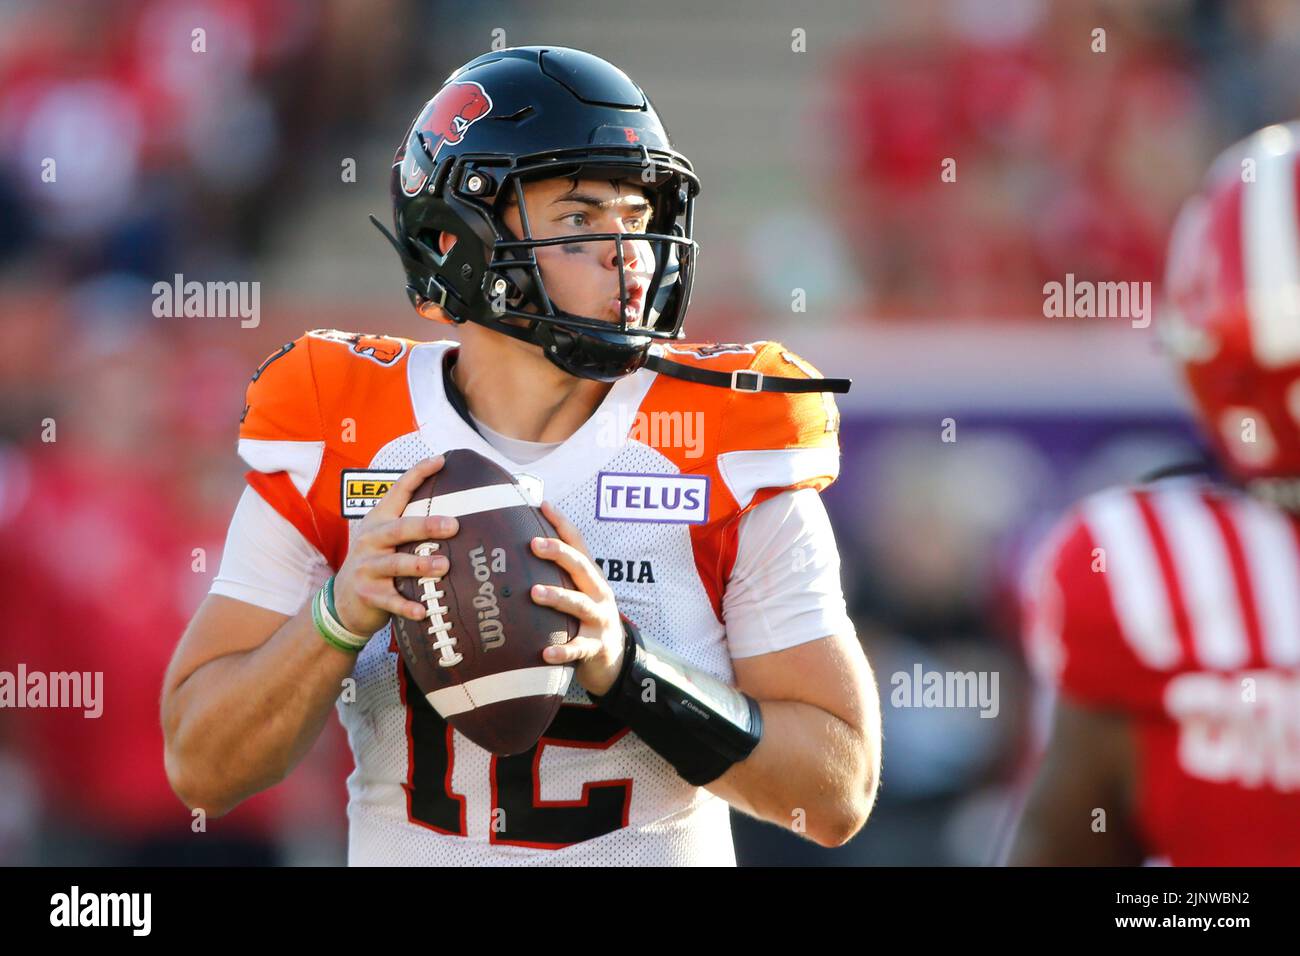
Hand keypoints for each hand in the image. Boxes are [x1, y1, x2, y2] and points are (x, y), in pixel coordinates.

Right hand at [332, 455, 458, 637]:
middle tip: (453, 525)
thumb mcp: (385, 539)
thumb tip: (455, 510)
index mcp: (379, 521)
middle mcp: (371, 540)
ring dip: (420, 565)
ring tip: (443, 566)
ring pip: (396, 564)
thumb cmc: (375, 563)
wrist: (343, 601)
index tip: (441, 460)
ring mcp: (368, 568)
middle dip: (426, 526)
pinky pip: (391, 600)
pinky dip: (407, 606)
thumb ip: (410, 524)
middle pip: (399, 529)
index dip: (418, 474)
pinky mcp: (368, 594)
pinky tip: (423, 609)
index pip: (398, 491)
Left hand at [529, 500, 625, 695]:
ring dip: (558, 597)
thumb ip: (558, 574)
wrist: (614, 658)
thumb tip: (520, 549)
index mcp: (591, 577)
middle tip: (533, 544)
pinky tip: (545, 653)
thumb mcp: (578, 592)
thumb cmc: (585, 618)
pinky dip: (563, 651)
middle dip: (559, 554)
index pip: (578, 544)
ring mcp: (599, 619)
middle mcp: (598, 593)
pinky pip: (578, 648)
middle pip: (581, 567)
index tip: (543, 505)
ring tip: (535, 593)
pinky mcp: (596, 647)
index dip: (562, 524)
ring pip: (579, 605)